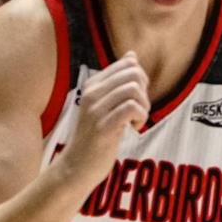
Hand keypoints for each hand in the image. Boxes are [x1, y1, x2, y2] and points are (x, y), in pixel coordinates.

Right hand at [56, 57, 148, 189]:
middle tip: (138, 110)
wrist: (77, 166)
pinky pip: (131, 108)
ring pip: (134, 89)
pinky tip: (133, 128)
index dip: (141, 80)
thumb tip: (132, 55)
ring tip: (136, 120)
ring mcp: (96, 110)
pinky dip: (140, 117)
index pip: (128, 63)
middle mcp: (92, 93)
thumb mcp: (104, 104)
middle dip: (145, 91)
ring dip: (144, 106)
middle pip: (133, 73)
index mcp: (92, 84)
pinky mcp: (103, 127)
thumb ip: (117, 81)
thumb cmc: (94, 136)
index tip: (135, 99)